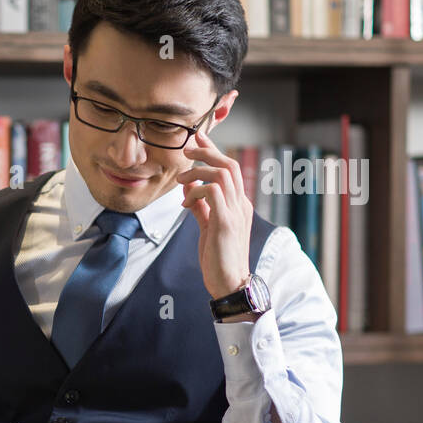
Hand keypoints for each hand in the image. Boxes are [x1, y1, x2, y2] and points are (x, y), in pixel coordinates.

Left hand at [176, 128, 253, 299]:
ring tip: (181, 180)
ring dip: (198, 172)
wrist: (229, 283)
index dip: (213, 151)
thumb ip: (201, 208)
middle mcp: (241, 204)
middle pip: (229, 164)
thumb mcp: (208, 227)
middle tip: (187, 150)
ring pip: (222, 173)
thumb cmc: (219, 258)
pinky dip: (196, 192)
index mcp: (238, 204)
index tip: (197, 139)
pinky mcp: (226, 222)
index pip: (229, 169)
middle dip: (206, 151)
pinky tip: (185, 205)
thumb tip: (189, 191)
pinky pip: (213, 192)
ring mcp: (236, 212)